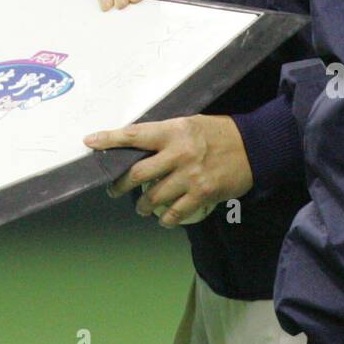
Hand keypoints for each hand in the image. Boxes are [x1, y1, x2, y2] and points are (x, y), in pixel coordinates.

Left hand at [83, 115, 252, 226]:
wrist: (253, 146)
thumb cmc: (218, 133)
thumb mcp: (189, 124)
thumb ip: (166, 136)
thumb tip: (139, 146)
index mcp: (173, 130)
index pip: (135, 134)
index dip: (110, 139)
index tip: (90, 142)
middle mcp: (178, 152)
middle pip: (138, 172)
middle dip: (120, 184)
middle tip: (114, 190)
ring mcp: (190, 175)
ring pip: (155, 196)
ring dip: (144, 205)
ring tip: (142, 207)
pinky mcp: (203, 193)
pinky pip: (176, 212)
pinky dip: (166, 219)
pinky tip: (164, 219)